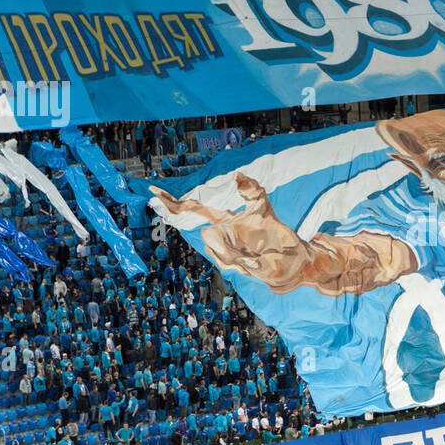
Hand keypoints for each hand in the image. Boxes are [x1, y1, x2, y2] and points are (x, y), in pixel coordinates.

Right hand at [152, 173, 313, 291]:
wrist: (290, 260)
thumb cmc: (274, 233)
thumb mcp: (263, 206)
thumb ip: (250, 189)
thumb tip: (236, 174)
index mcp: (221, 220)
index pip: (193, 208)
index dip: (173, 201)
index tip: (153, 191)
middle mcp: (219, 236)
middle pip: (206, 236)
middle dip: (223, 242)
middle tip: (248, 243)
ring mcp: (225, 254)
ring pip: (217, 252)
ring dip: (238, 253)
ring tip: (256, 254)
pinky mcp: (234, 269)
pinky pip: (231, 264)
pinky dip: (247, 263)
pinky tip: (257, 262)